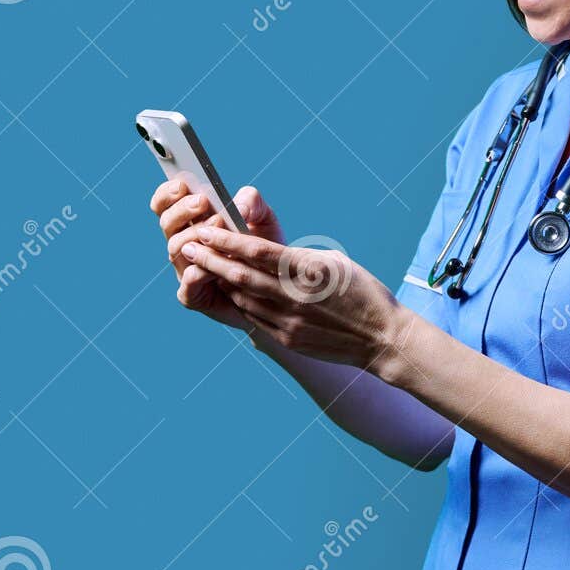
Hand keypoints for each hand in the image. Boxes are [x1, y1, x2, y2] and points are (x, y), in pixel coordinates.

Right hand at [150, 177, 283, 326]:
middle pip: (166, 223)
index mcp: (193, 222)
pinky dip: (200, 271)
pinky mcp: (194, 296)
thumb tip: (236, 207)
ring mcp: (186, 270)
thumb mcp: (264, 217)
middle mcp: (185, 244)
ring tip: (219, 227)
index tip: (182, 184)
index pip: (165, 204)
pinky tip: (219, 263)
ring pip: (175, 249)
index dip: (167, 193)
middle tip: (203, 202)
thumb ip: (251, 201)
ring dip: (194, 235)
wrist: (277, 287)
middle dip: (182, 210)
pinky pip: (186, 285)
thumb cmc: (265, 248)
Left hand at [180, 226, 408, 372]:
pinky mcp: (287, 338)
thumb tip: (269, 252)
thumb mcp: (333, 261)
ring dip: (220, 281)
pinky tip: (230, 291)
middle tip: (188, 247)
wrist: (381, 337)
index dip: (226, 240)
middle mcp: (294, 296)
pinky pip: (254, 317)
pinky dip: (239, 301)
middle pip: (240, 275)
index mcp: (308, 269)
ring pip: (243, 297)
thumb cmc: (362, 291)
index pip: (256, 251)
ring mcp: (289, 320)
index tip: (206, 230)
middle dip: (210, 259)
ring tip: (204, 266)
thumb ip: (298, 257)